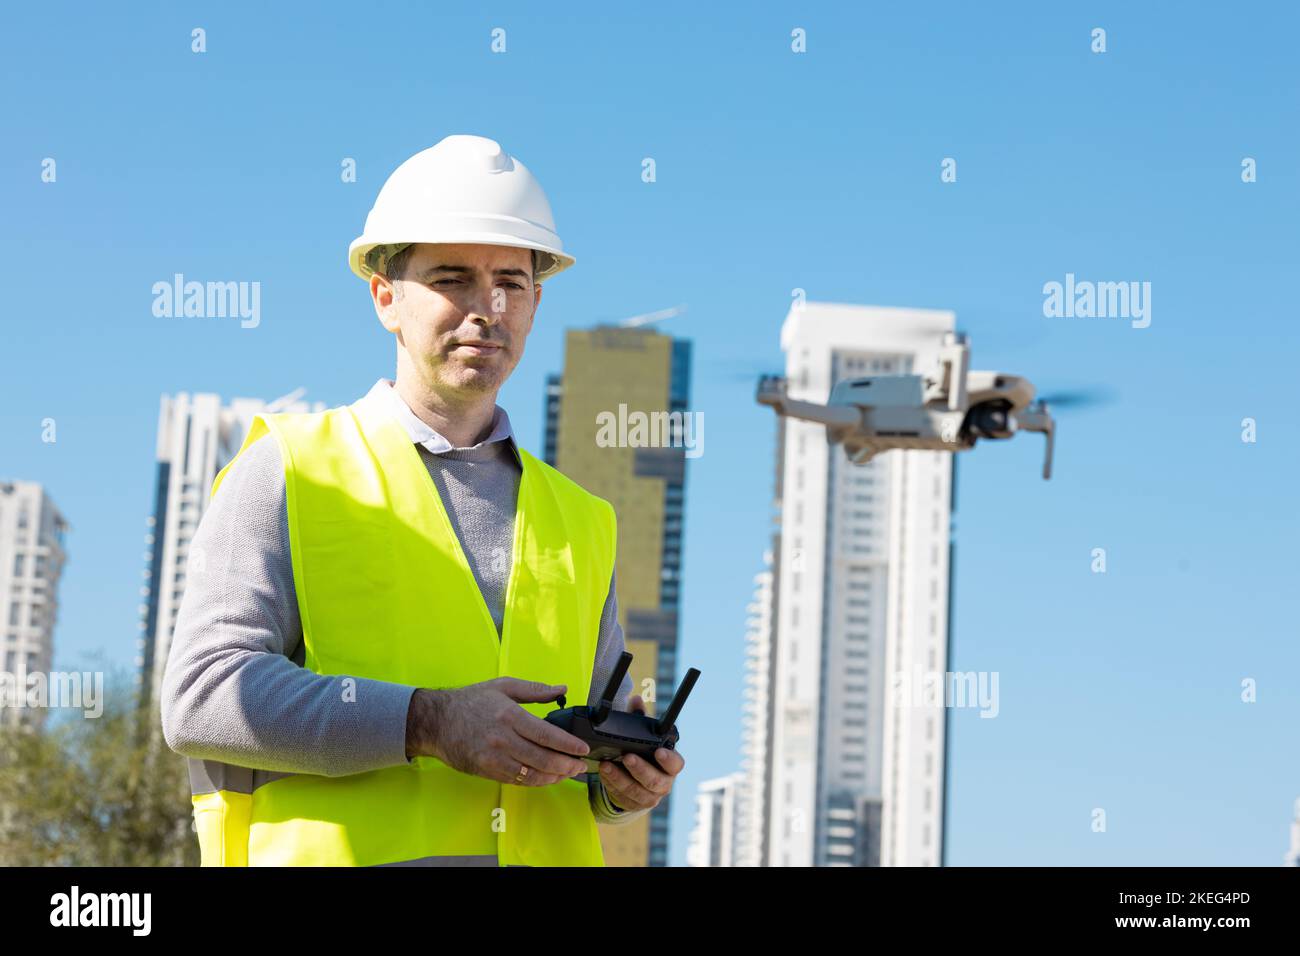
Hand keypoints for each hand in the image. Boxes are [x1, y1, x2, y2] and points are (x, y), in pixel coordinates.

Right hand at [406, 678, 590, 786]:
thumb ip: (535, 690)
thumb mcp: (503, 686)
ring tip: (568, 773)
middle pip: (543, 758)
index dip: (568, 745)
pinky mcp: (486, 771)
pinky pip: (516, 781)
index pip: (547, 735)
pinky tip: (546, 777)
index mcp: (510, 716)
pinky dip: (535, 781)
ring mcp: (493, 758)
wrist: (436, 721)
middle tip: (581, 766)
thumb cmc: (470, 701)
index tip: (583, 749)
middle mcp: (503, 739)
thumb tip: (562, 689)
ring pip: (531, 774)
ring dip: (554, 777)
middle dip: (567, 765)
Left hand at [598, 694, 684, 811]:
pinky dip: (611, 785)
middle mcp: (664, 783)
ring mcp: (649, 797)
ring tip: (606, 765)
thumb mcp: (642, 737)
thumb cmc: (643, 754)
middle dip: (640, 769)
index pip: (676, 764)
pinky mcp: (634, 804)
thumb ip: (639, 718)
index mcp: (670, 766)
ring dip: (620, 778)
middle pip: (655, 781)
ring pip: (636, 791)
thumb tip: (636, 699)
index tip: (658, 752)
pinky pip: (623, 797)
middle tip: (626, 757)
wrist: (636, 781)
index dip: (669, 759)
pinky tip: (604, 773)